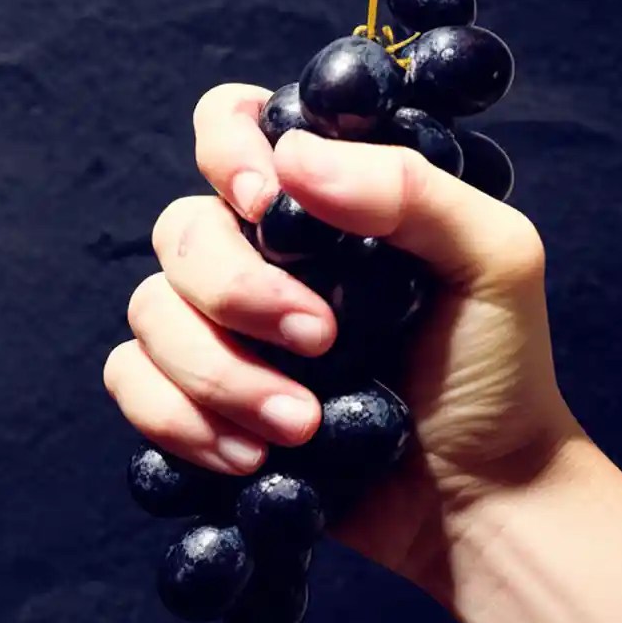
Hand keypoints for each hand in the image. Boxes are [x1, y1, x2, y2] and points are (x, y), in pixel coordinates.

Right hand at [104, 82, 582, 591]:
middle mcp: (252, 253)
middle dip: (238, 293)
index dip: (226, 150)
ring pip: (148, 311)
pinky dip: (175, 418)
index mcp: (314, 203)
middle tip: (321, 342)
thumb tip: (295, 156)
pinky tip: (246, 456)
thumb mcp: (493, 262)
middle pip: (178, 230)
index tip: (268, 205)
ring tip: (299, 427)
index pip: (229, 125)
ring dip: (217, 374)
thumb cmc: (493, 371)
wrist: (475, 498)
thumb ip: (411, 192)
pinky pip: (128, 378)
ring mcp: (215, 327)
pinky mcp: (189, 398)